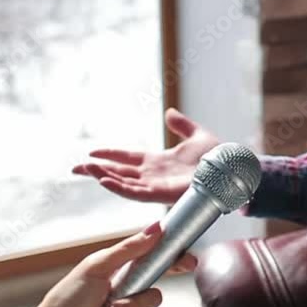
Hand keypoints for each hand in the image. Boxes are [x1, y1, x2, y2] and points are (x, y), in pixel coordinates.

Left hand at [25, 222, 196, 306]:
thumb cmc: (65, 300)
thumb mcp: (96, 267)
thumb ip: (128, 248)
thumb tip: (155, 228)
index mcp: (121, 268)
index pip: (154, 258)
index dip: (174, 257)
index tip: (189, 260)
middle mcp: (127, 289)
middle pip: (158, 285)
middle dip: (142, 292)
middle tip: (123, 294)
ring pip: (151, 306)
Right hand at [72, 108, 220, 203]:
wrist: (232, 168)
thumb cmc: (218, 157)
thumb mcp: (197, 135)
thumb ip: (181, 125)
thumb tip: (169, 112)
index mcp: (158, 162)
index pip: (127, 158)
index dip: (110, 155)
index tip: (90, 152)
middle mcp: (153, 176)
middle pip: (119, 172)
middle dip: (96, 171)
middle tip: (74, 168)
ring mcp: (156, 186)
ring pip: (123, 183)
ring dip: (104, 178)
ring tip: (86, 171)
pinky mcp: (163, 194)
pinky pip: (136, 192)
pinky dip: (120, 187)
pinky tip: (105, 181)